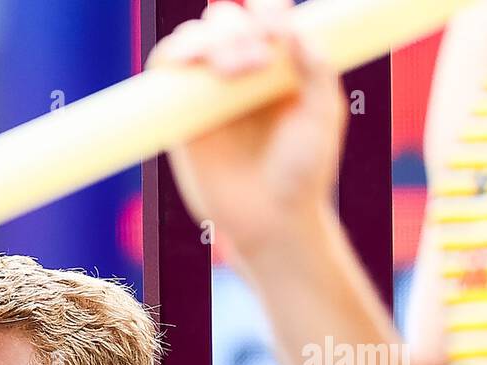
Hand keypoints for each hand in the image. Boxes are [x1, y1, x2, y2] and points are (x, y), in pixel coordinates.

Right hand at [146, 0, 344, 263]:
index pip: (264, 17)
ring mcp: (208, 95)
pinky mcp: (180, 119)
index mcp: (279, 65)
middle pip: (224, 21)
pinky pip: (164, 75)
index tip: (276, 24)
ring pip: (193, 40)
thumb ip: (316, 71)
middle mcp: (241, 74)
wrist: (270, 222)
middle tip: (256, 62)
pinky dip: (171, 56)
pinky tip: (190, 62)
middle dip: (237, 28)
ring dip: (208, 39)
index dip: (265, 9)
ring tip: (232, 68)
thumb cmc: (303, 173)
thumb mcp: (321, 118)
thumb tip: (294, 28)